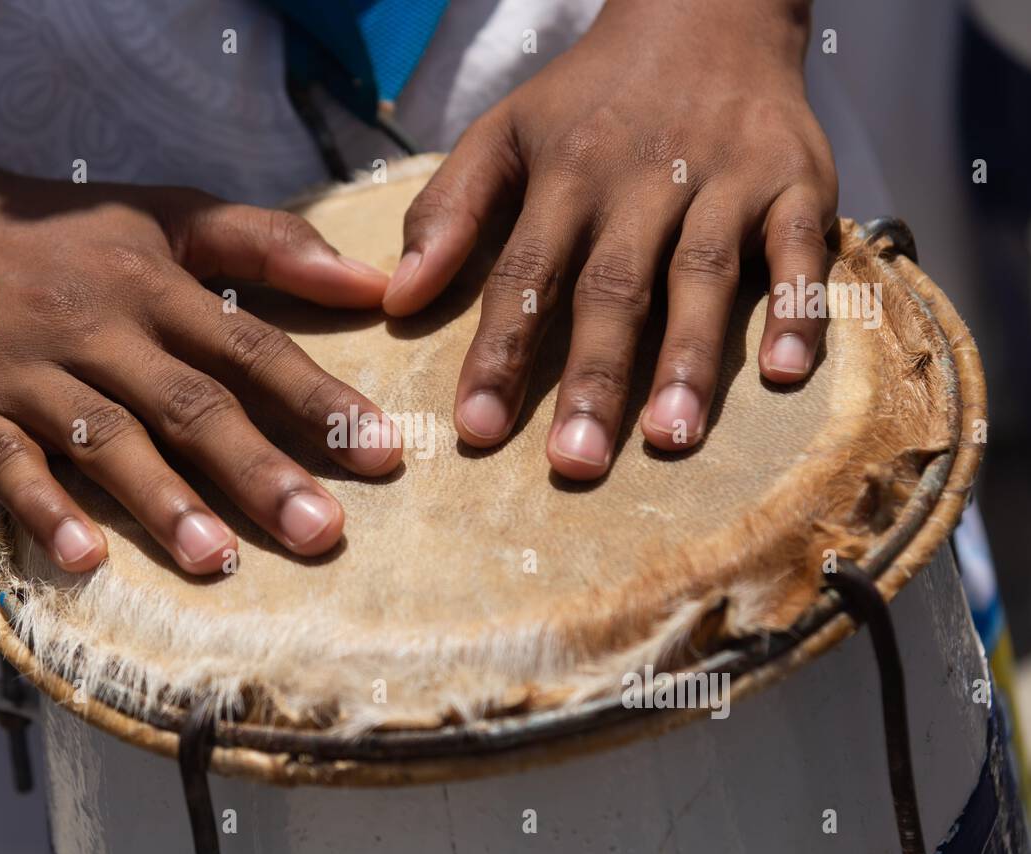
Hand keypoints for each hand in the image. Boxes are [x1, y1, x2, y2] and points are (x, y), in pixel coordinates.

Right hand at [0, 174, 400, 573]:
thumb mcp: (166, 216)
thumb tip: (373, 281)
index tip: (383, 453)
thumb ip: (267, 243)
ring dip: (162, 500)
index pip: (252, 347)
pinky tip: (85, 558)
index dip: (319, 400)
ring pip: (106, 439)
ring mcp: (28, 371)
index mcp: (158, 287)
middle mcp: (100, 329)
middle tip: (321, 533)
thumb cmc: (69, 238)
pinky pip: (6, 465)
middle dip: (258, 470)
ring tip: (217, 558)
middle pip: (190, 404)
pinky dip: (43, 508)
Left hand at [384, 0, 835, 478]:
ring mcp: (726, 179)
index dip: (499, 352)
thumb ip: (449, 210)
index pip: (525, 274)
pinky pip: (800, 249)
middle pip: (613, 289)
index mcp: (567, 174)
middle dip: (592, 379)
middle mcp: (643, 180)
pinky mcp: (797, 180)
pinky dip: (797, 308)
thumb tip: (398, 298)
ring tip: (671, 439)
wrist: (707, 9)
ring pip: (702, 277)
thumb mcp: (504, 131)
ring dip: (688, 360)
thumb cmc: (592, 98)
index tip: (478, 428)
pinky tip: (783, 373)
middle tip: (575, 464)